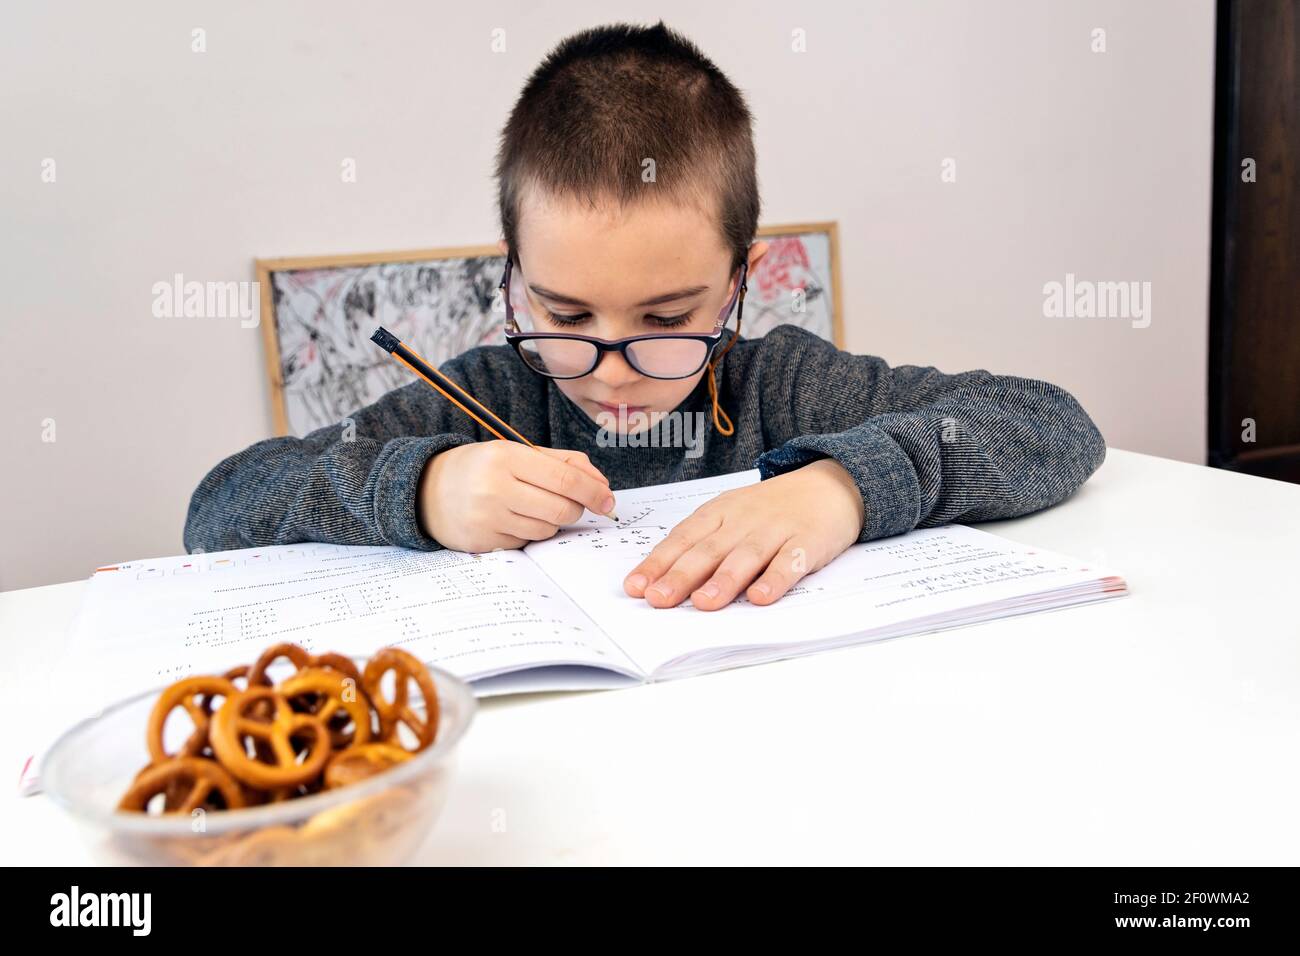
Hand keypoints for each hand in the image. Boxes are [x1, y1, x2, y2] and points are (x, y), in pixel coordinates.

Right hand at [418, 442, 615, 552]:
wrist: (428, 490)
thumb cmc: (482, 469)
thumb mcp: (517, 453)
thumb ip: (563, 463)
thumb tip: (602, 485)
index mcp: (506, 457)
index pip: (565, 478)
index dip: (594, 491)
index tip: (609, 500)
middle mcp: (495, 488)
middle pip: (562, 508)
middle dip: (577, 508)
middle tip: (574, 503)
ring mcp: (488, 518)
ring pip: (548, 528)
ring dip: (553, 521)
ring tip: (534, 506)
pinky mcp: (484, 542)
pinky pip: (527, 542)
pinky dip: (531, 532)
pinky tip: (514, 519)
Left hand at [622, 459, 865, 609]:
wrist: (831, 484)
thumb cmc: (770, 509)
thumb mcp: (732, 515)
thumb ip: (702, 544)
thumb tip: (662, 583)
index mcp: (719, 513)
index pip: (682, 539)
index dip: (658, 563)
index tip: (635, 588)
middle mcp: (743, 520)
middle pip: (708, 550)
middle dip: (680, 576)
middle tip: (658, 600)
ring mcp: (776, 531)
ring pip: (746, 556)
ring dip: (723, 581)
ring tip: (703, 604)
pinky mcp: (808, 542)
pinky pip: (790, 563)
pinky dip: (775, 580)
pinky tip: (760, 598)